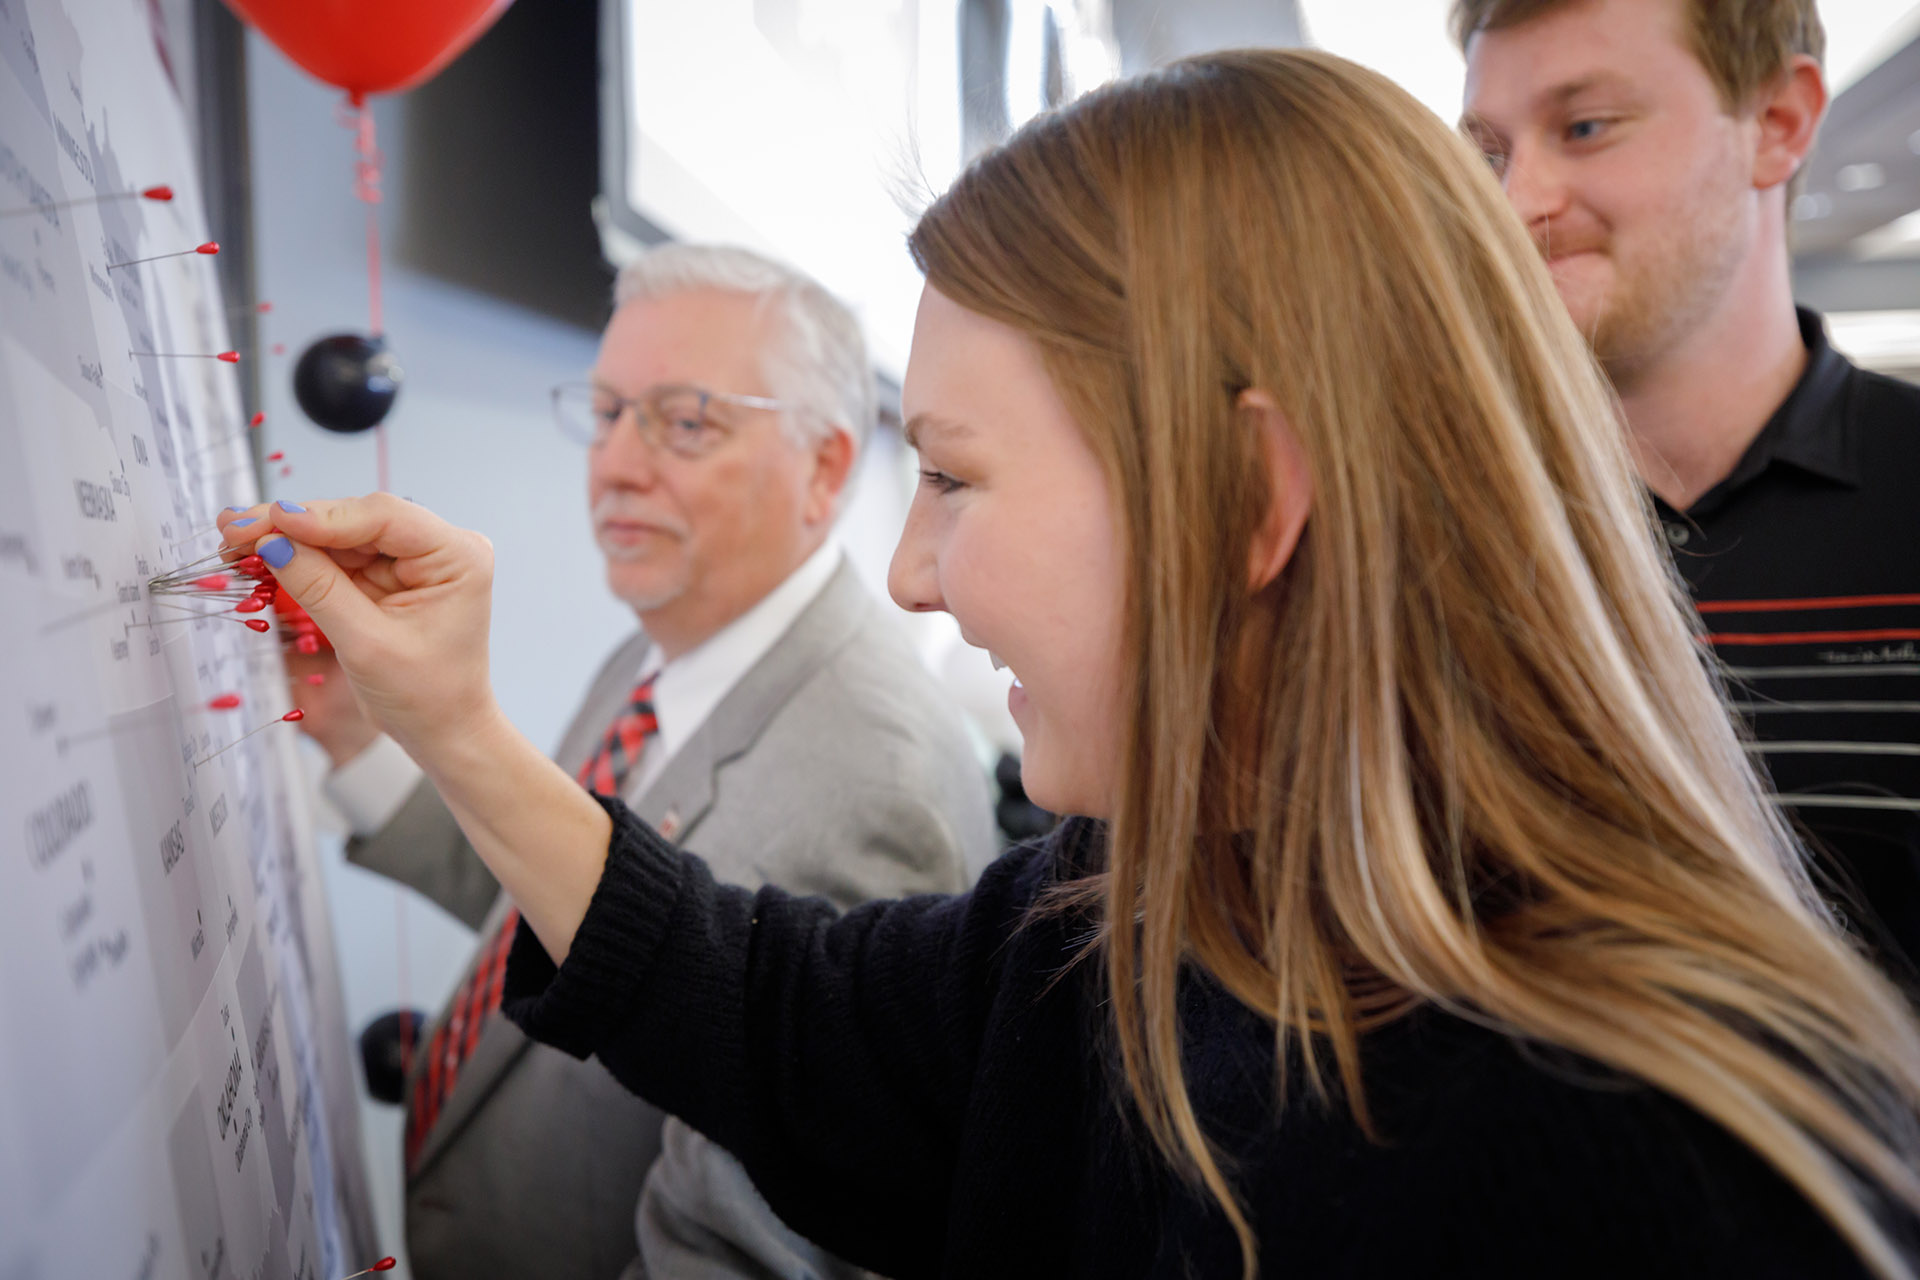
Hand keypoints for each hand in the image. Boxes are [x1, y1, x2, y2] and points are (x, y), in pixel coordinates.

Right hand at [217, 497, 502, 768]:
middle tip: (232, 528)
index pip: (384, 517)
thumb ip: (320, 589)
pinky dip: (298, 558)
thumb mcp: (367, 644)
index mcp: (458, 555)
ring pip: (340, 534)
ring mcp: (413, 559)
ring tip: (233, 541)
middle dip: (292, 525)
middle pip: (357, 519)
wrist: (443, 731)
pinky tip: (258, 555)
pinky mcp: (389, 575)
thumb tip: (272, 543)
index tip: (269, 520)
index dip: (322, 516)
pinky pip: (338, 556)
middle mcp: (440, 547)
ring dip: (287, 538)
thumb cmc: (424, 695)